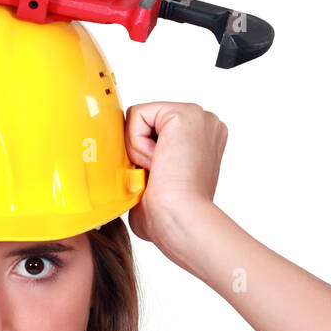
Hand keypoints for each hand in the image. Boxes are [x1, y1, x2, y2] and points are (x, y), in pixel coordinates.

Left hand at [123, 102, 227, 254]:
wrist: (178, 218)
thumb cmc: (167, 215)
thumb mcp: (156, 183)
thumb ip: (145, 166)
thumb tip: (125, 173)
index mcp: (202, 141)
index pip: (155, 132)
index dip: (144, 154)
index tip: (159, 177)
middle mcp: (204, 124)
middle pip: (146, 122)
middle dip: (139, 149)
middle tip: (156, 175)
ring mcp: (197, 115)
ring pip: (139, 119)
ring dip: (137, 149)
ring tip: (158, 170)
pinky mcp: (182, 112)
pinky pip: (136, 115)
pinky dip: (136, 144)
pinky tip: (157, 162)